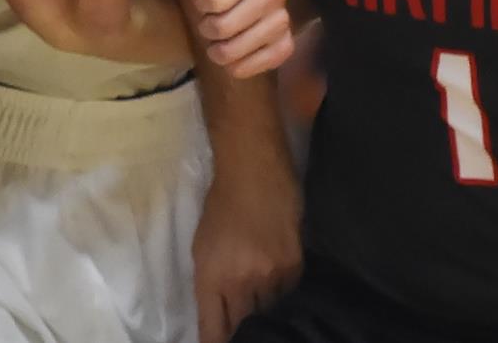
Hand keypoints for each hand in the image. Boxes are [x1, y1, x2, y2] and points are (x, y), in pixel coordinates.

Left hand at [181, 0, 293, 77]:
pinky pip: (257, 66)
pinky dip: (239, 67)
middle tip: (207, 26)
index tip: (203, 3)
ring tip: (218, 41)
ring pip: (238, 49)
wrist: (241, 2)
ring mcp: (284, 19)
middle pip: (224, 26)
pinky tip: (233, 59)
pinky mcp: (287, 45)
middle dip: (207, 29)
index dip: (201, 5)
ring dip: (219, 51)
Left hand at [193, 161, 301, 342]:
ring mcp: (270, 275)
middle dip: (244, 326)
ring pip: (270, 311)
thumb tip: (220, 320)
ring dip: (265, 305)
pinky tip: (277, 271)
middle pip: (245, 325)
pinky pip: (290, 293)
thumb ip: (210, 287)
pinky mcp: (295, 266)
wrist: (253, 171)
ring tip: (262, 285)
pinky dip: (283, 289)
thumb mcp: (202, 248)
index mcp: (210, 277)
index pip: (214, 331)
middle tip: (245, 314)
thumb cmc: (221, 206)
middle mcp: (240, 282)